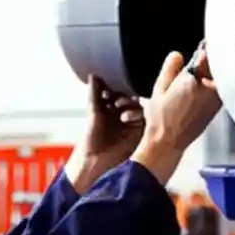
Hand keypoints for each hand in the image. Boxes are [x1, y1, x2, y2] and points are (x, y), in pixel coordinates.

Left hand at [65, 75, 144, 193]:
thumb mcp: (93, 111)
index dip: (115, 89)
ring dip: (129, 105)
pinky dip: (135, 114)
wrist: (96, 160)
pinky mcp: (139, 131)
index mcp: (112, 109)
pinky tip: (126, 117)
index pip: (119, 92)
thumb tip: (94, 74)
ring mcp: (132, 123)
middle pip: (130, 98)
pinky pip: (142, 118)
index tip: (109, 90)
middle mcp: (123, 115)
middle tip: (116, 100)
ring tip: (120, 109)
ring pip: (137, 107)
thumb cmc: (92, 139)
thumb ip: (94, 92)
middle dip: (124, 97)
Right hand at [132, 44, 221, 184]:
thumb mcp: (159, 88)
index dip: (204, 50)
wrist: (168, 142)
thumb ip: (170, 67)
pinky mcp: (217, 109)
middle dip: (208, 64)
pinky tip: (198, 93)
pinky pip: (219, 91)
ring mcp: (216, 100)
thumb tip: (177, 55)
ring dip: (212, 76)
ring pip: (218, 80)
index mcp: (193, 80)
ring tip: (197, 79)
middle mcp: (209, 89)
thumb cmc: (161, 119)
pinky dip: (212, 88)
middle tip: (200, 62)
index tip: (202, 49)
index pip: (206, 55)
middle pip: (215, 67)